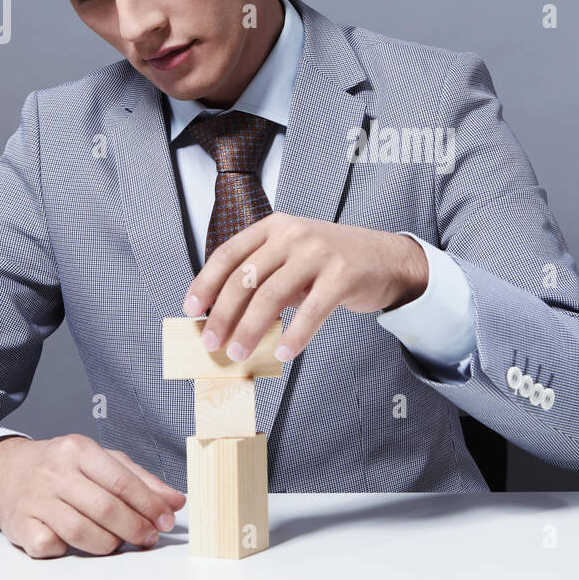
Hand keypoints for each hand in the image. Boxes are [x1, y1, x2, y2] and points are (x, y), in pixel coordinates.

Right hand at [0, 434, 185, 558]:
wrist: (5, 470)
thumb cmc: (62, 465)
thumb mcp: (102, 460)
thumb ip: (140, 479)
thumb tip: (175, 500)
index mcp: (79, 449)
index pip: (121, 481)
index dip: (149, 504)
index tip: (166, 520)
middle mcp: (55, 472)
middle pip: (104, 508)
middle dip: (134, 528)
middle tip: (148, 538)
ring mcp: (35, 499)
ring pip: (80, 531)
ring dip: (108, 543)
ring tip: (118, 542)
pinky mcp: (20, 525)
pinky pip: (51, 546)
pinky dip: (68, 549)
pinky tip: (76, 542)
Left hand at [182, 212, 428, 363]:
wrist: (386, 258)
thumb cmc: (332, 261)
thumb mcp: (292, 257)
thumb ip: (263, 276)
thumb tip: (225, 315)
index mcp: (274, 227)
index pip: (228, 254)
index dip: (205, 283)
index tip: (192, 309)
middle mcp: (293, 234)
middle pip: (245, 278)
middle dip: (223, 315)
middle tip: (213, 343)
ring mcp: (318, 253)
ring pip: (271, 295)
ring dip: (250, 330)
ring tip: (239, 353)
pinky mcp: (343, 275)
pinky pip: (311, 311)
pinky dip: (294, 336)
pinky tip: (284, 352)